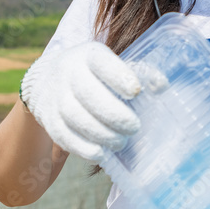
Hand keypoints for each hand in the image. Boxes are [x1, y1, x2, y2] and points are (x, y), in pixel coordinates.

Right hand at [20, 42, 141, 161]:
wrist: (48, 80)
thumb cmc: (94, 74)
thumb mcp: (112, 64)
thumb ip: (140, 72)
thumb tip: (161, 85)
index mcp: (89, 55)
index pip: (101, 62)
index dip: (119, 76)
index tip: (136, 92)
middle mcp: (68, 73)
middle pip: (89, 95)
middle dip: (115, 115)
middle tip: (134, 127)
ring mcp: (56, 96)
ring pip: (76, 118)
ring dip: (102, 134)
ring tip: (120, 142)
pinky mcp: (49, 120)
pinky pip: (64, 136)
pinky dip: (84, 148)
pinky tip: (101, 153)